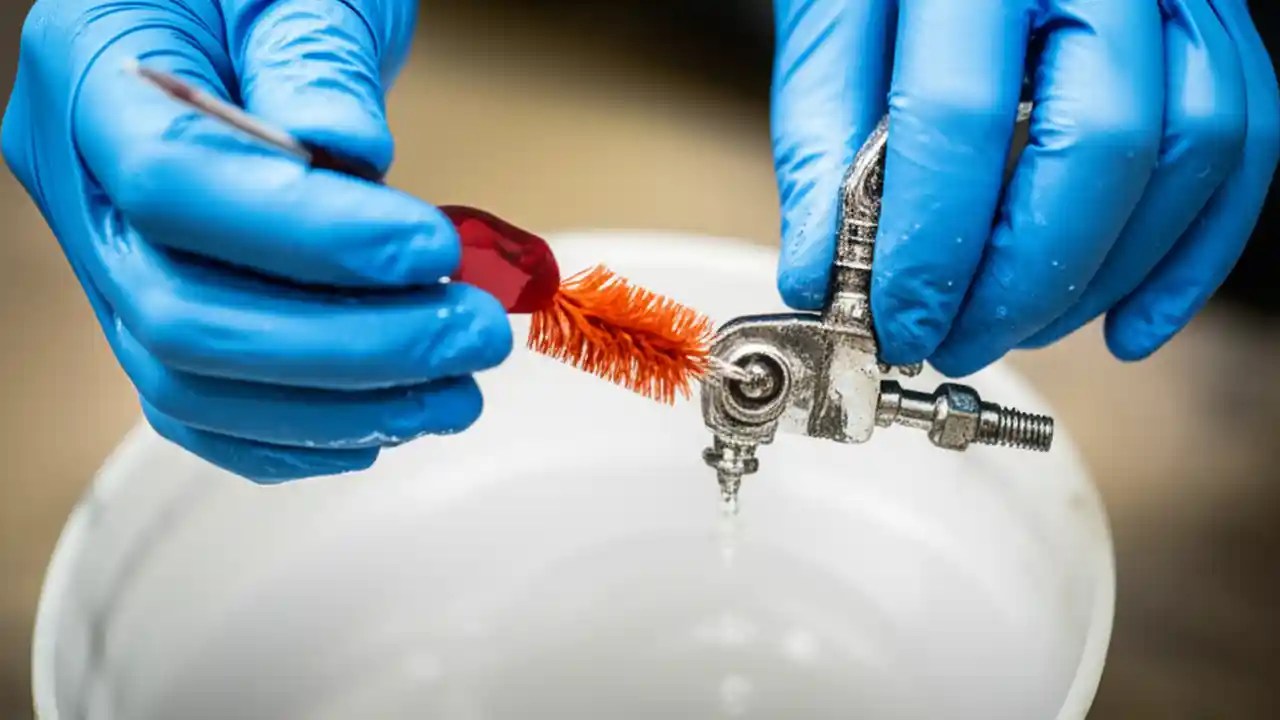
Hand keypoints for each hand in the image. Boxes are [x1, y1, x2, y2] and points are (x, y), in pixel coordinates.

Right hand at [2, 0, 511, 481]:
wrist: (245, 17)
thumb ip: (315, 65)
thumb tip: (345, 155)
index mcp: (88, 74)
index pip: (172, 183)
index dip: (308, 236)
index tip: (430, 250)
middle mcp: (80, 186)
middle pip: (180, 313)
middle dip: (347, 345)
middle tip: (470, 334)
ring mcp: (112, 262)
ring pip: (191, 382)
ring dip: (342, 406)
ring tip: (457, 387)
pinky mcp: (159, 315)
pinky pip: (202, 410)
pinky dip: (299, 432)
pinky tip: (388, 418)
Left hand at [772, 0, 1278, 374]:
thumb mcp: (830, 17)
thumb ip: (822, 140)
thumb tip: (823, 273)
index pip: (966, 120)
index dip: (933, 248)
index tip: (897, 323)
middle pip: (1102, 147)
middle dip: (1023, 282)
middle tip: (954, 340)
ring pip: (1190, 152)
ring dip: (1103, 277)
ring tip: (1020, 326)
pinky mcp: (1214, 18)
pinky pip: (1244, 139)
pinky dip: (1191, 253)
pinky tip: (1126, 320)